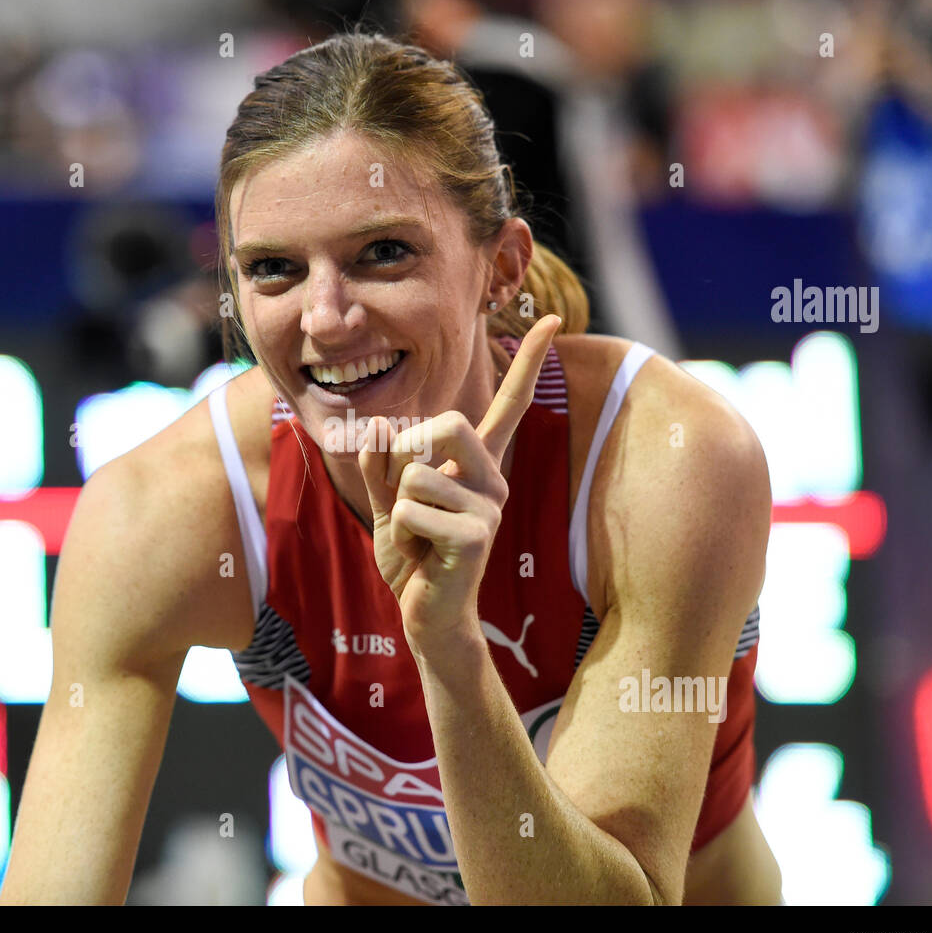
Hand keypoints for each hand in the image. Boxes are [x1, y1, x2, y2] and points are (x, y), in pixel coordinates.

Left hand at [357, 315, 560, 656]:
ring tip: (415, 538)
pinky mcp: (478, 535)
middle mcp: (492, 478)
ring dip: (394, 507)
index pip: (509, 404)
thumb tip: (379, 423)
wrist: (424, 615)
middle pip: (446, 422)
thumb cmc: (411, 557)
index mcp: (475, 464)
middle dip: (404, 453)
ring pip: (413, 474)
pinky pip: (410, 511)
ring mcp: (490, 506)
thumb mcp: (384, 502)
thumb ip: (378, 463)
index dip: (528, 361)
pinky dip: (400, 534)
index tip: (553, 317)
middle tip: (402, 494)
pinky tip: (422, 557)